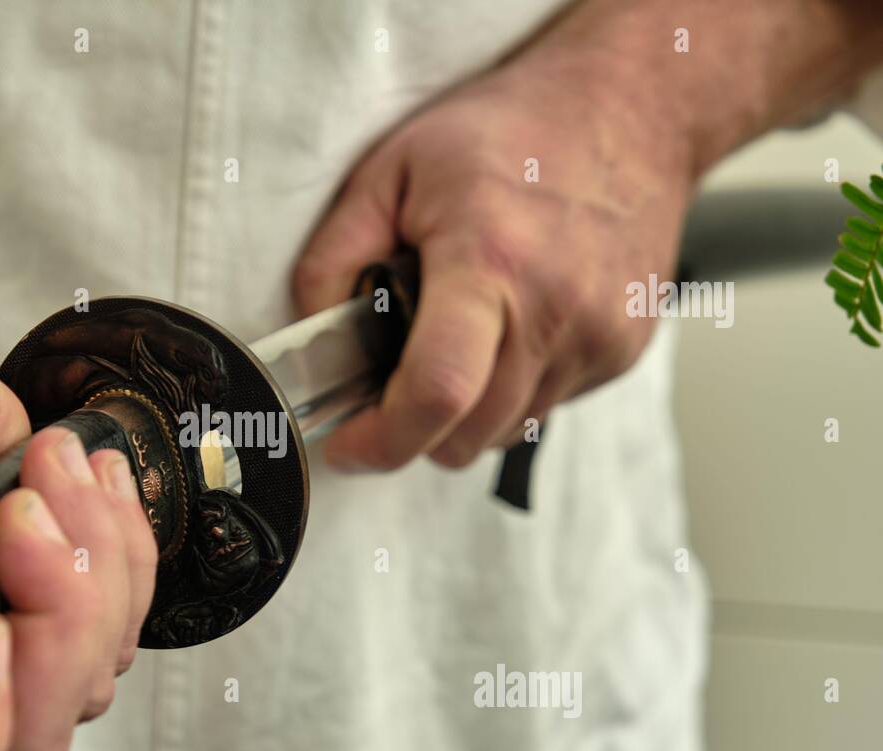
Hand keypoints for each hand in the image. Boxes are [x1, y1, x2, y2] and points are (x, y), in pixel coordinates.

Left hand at [293, 54, 695, 470]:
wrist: (630, 108)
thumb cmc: (507, 132)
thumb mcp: (389, 170)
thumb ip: (333, 259)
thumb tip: (315, 343)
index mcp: (489, 259)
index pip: (438, 391)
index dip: (382, 440)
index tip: (348, 447)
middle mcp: (555, 307)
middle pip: (469, 434)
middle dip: (416, 432)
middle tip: (391, 388)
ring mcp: (601, 335)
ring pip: (508, 431)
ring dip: (467, 412)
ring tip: (459, 340)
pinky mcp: (624, 351)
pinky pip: (548, 407)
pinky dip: (513, 390)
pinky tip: (510, 327)